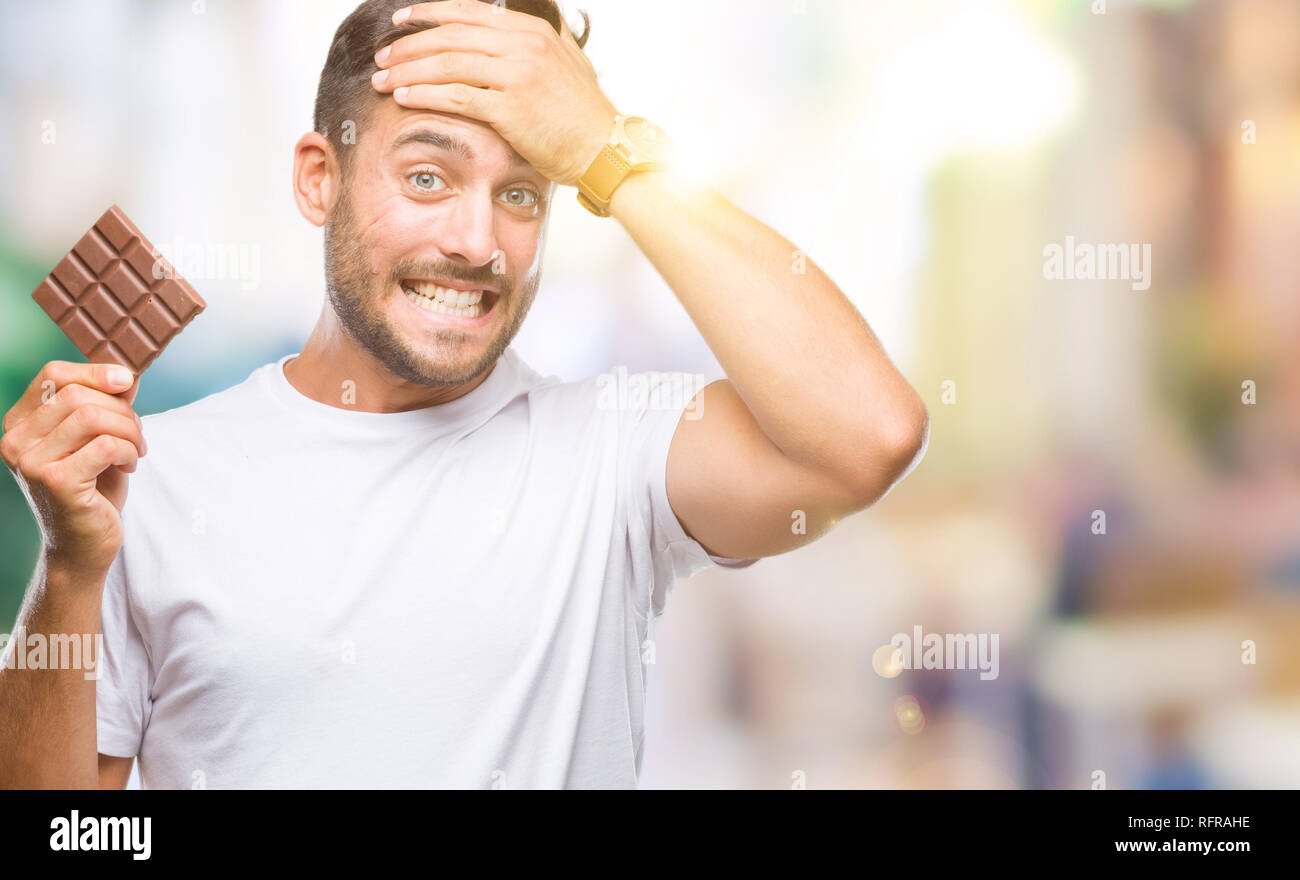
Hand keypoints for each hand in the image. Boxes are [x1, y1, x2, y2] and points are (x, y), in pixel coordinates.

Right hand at [0, 362, 146, 578]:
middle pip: (79, 395)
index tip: (128, 382)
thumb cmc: (93, 490)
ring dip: (129, 431)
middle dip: (122, 411)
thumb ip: (107, 405)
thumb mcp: (99, 439)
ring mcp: (31, 462)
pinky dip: (128, 451)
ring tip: (135, 451)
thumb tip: (126, 375)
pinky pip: (106, 445)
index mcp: (20, 423)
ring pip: (93, 417)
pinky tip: (128, 466)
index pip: (54, 374)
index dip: (95, 372)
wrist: (84, 546)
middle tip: (137, 435)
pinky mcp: (56, 481)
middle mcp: (16, 440)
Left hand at [371, 0, 619, 186]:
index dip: (430, 14)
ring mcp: (517, 76)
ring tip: (383, 80)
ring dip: (408, 71)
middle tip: (383, 58)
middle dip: (409, 46)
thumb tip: (539, 19)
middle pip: (450, 37)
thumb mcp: (571, 60)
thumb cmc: (586, 113)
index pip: (468, 12)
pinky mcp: (511, 110)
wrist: (604, 149)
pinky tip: (404, 97)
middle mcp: (523, 47)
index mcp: (532, 31)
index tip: (402, 23)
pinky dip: (425, 95)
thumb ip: (549, 37)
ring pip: (447, 64)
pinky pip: (456, 96)